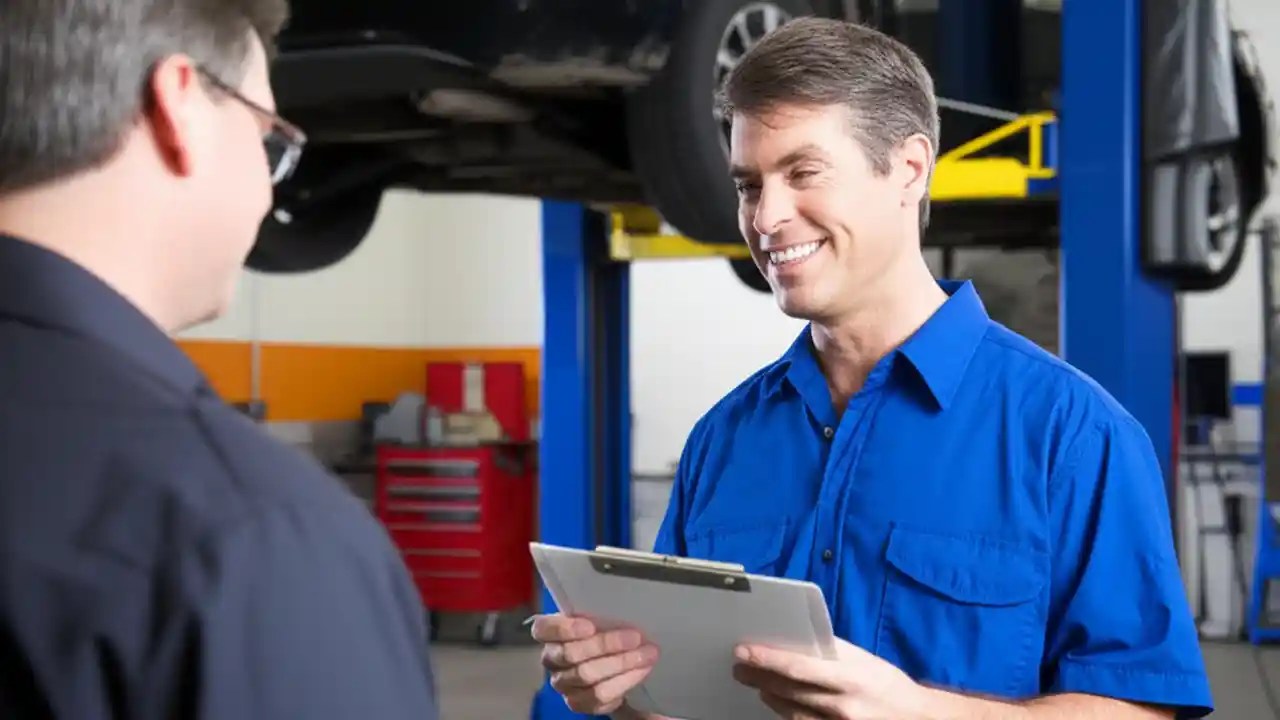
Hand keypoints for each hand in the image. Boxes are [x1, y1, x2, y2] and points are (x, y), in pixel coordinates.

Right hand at [530, 613, 660, 714]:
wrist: (612, 662)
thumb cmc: (604, 630)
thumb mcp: (599, 616)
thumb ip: (601, 612)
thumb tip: (622, 605)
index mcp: (549, 632)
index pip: (543, 629)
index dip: (564, 628)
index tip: (590, 625)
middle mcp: (551, 660)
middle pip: (571, 654)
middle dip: (606, 645)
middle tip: (636, 637)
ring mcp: (563, 684)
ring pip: (587, 676)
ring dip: (622, 664)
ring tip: (647, 655)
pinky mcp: (578, 703)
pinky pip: (599, 697)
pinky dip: (624, 682)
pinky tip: (640, 671)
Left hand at [733, 637, 931, 719]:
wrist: (916, 719)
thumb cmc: (887, 684)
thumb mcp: (864, 661)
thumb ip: (832, 652)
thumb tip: (796, 640)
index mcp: (851, 677)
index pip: (799, 667)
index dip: (767, 659)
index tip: (744, 650)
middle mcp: (843, 705)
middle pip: (789, 691)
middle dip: (759, 677)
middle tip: (739, 666)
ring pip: (791, 712)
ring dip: (768, 696)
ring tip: (755, 683)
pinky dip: (786, 715)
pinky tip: (776, 704)